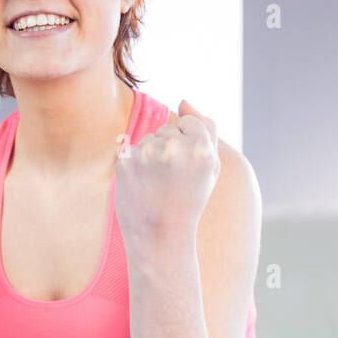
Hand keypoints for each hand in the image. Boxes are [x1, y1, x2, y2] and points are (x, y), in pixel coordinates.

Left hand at [115, 98, 220, 253]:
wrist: (160, 237)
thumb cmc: (189, 201)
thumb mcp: (210, 167)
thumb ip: (205, 128)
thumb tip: (182, 99)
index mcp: (202, 147)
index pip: (190, 122)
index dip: (189, 145)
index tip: (188, 170)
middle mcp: (175, 146)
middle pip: (168, 128)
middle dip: (170, 149)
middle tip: (172, 182)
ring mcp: (148, 152)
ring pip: (149, 138)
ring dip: (151, 156)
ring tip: (157, 186)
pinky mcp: (126, 160)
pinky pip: (132, 149)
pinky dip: (135, 165)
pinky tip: (142, 186)